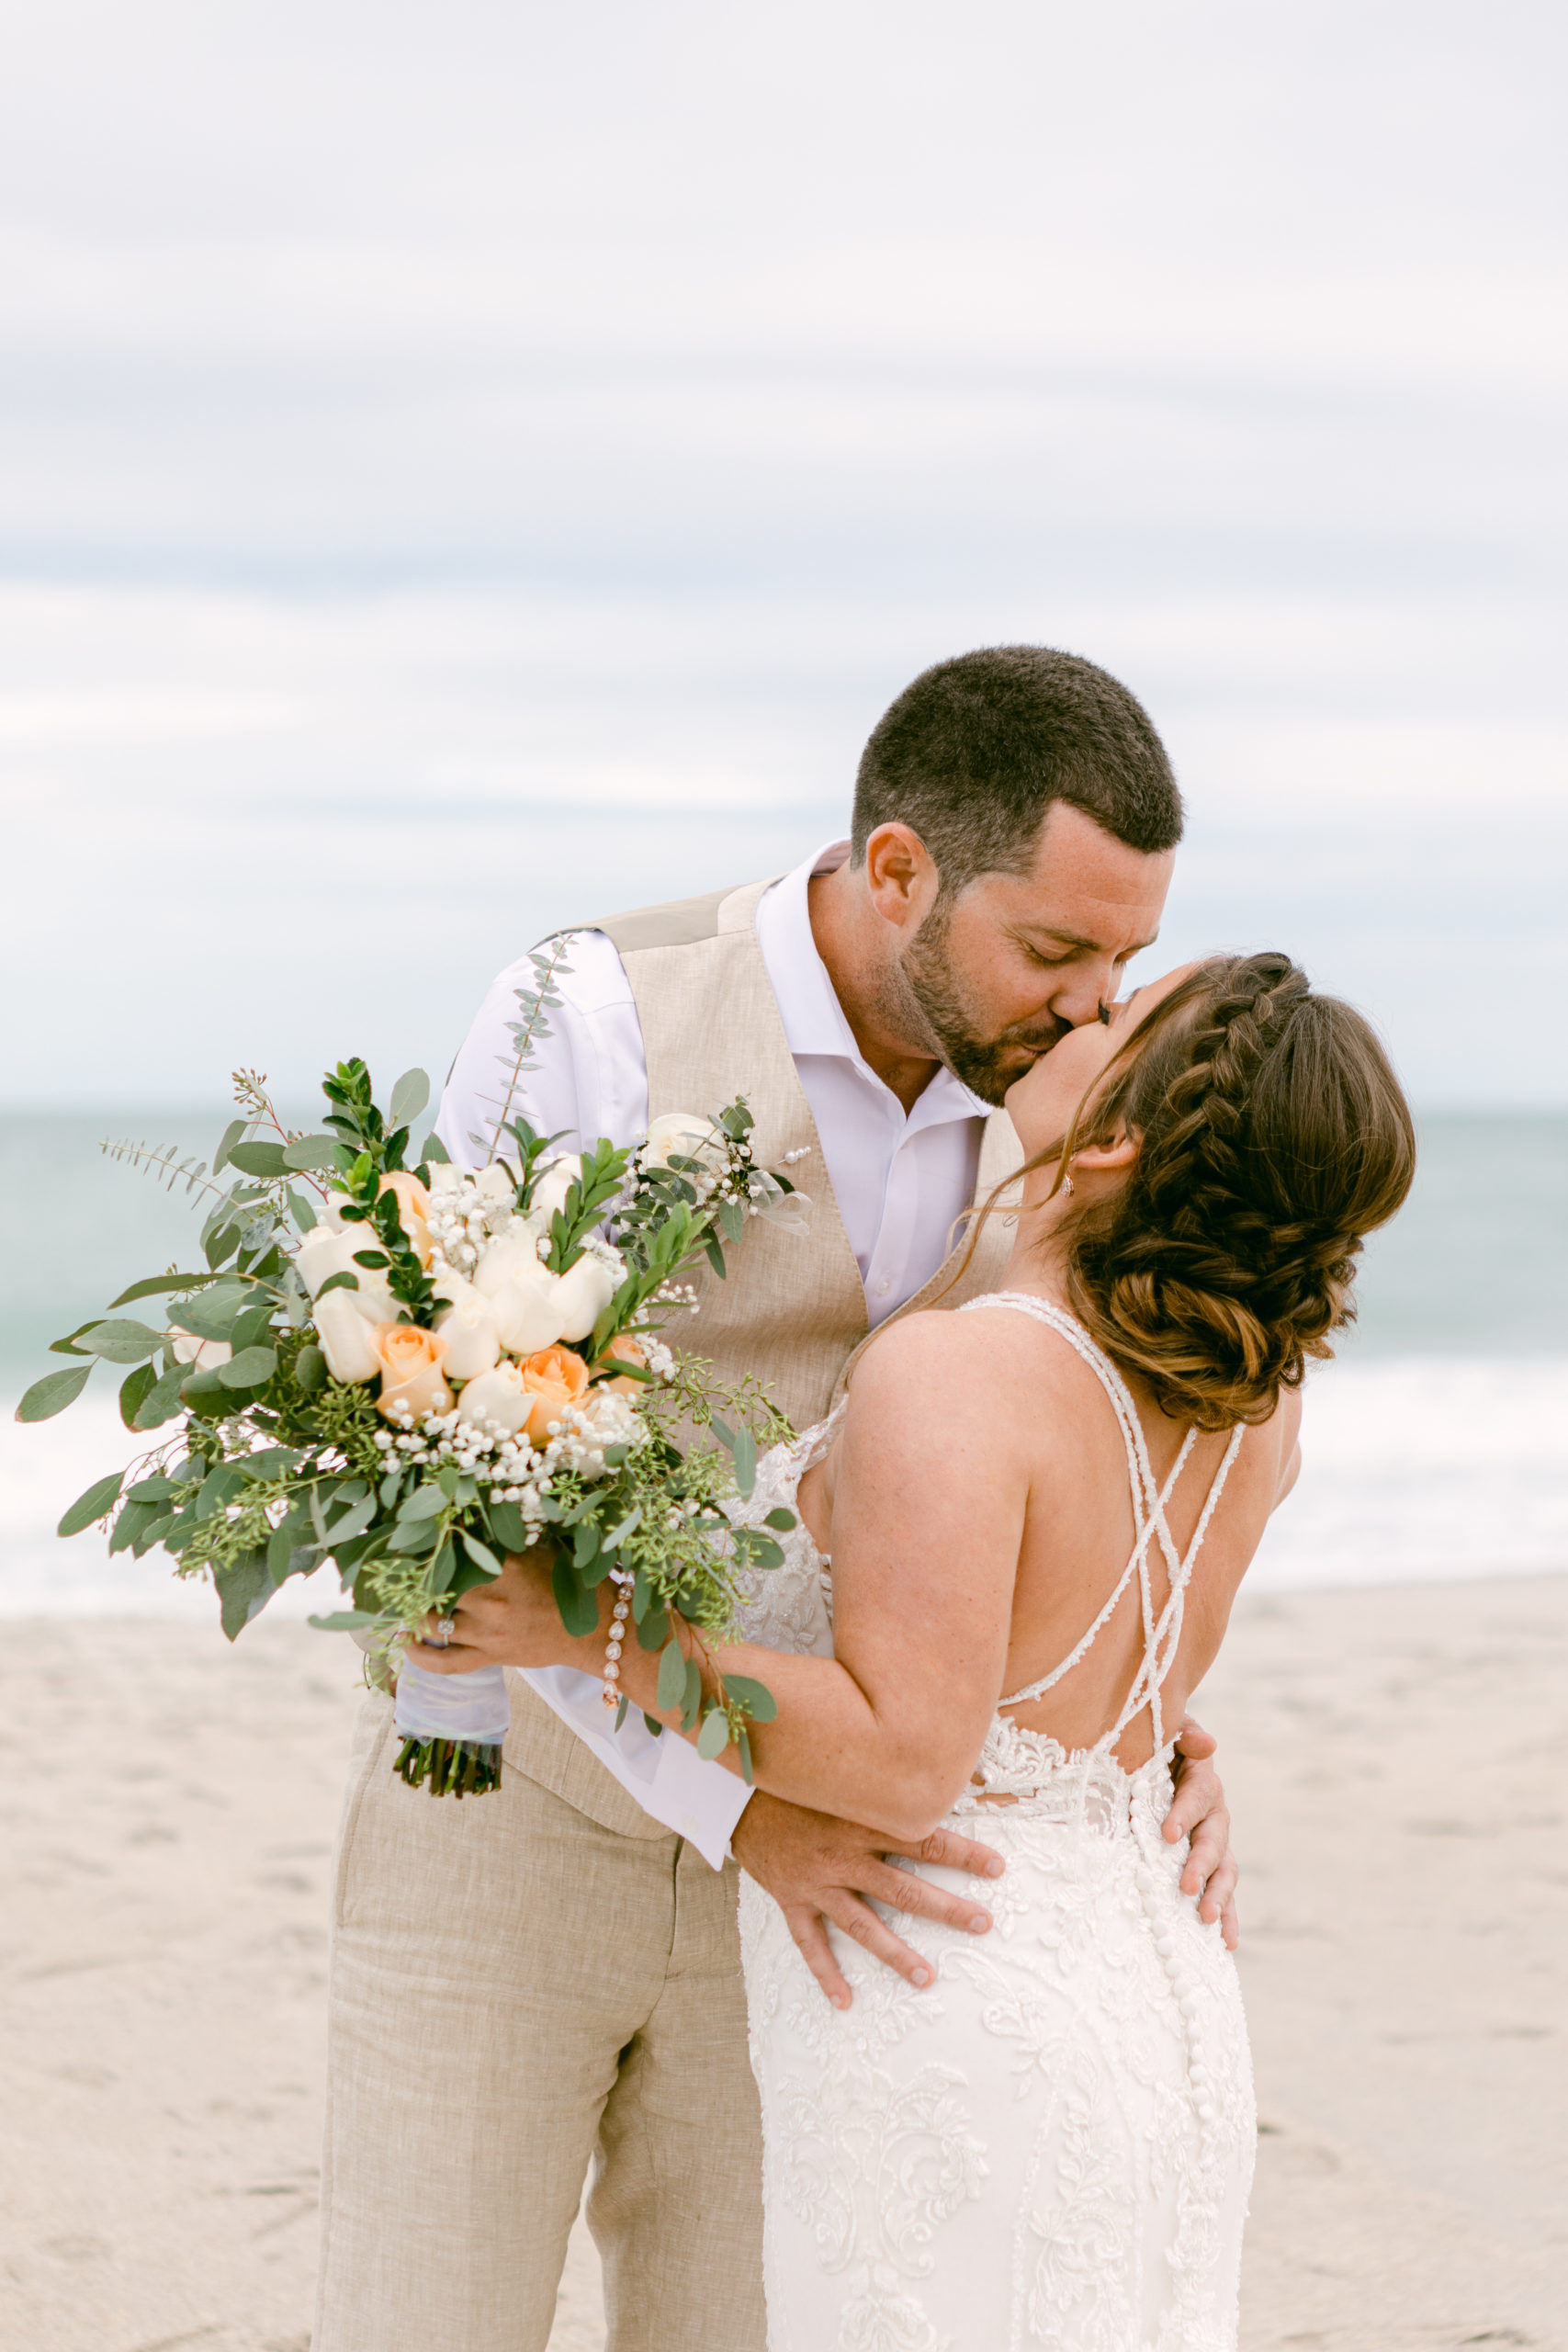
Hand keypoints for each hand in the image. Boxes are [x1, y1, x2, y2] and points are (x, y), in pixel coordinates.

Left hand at [403, 1545, 600, 1676]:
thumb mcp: (541, 1550)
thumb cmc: (570, 1583)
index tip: (415, 1540)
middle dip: (416, 1579)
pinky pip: (447, 1662)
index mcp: (504, 1565)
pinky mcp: (490, 1656)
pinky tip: (405, 1643)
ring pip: (432, 1622)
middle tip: (401, 1572)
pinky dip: (421, 1656)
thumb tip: (471, 1523)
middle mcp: (491, 1598)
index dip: (431, 1546)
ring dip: (414, 1612)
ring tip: (402, 1602)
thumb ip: (506, 1540)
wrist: (597, 1628)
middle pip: (436, 1586)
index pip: (454, 1551)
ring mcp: (488, 1631)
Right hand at [731, 1789, 1005, 2010]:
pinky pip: (810, 1943)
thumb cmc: (798, 1777)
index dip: (962, 1853)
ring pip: (863, 1924)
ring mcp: (816, 1882)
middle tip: (982, 1924)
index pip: (923, 1839)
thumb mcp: (843, 1772)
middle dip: (946, 1908)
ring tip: (927, 1978)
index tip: (997, 1867)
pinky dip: (826, 1973)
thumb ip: (883, 1779)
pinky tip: (845, 2002)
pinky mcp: (792, 1899)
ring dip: (896, 1953)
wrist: (737, 1788)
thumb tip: (935, 1765)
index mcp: (860, 1821)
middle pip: (903, 1889)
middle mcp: (843, 1855)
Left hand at [1163, 1713, 1238, 1949]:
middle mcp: (1214, 1812)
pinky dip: (1228, 1917)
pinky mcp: (1210, 1866)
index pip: (1198, 1794)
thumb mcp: (1165, 1731)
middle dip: (1201, 1864)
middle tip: (1185, 1886)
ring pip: (1224, 1869)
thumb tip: (1208, 1745)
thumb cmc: (1151, 1744)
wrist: (1150, 1761)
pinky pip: (1223, 1892)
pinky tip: (1227, 1944)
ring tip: (1207, 1918)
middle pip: (1214, 1838)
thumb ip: (1183, 1734)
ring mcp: (1214, 1842)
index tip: (1167, 1834)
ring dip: (1218, 1895)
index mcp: (1201, 1779)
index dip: (1185, 1812)